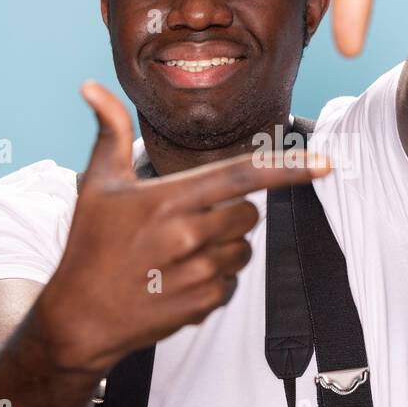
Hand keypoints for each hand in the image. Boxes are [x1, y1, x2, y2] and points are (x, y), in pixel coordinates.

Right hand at [34, 81, 330, 377]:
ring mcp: (196, 273)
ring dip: (222, 248)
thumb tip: (92, 87)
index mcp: (168, 199)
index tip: (328, 163)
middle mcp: (187, 235)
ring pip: (243, 250)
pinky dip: (212, 280)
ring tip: (178, 255)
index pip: (242, 176)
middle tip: (187, 224)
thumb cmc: (88, 245)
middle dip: (230, 215)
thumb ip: (110, 132)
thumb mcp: (97, 185)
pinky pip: (231, 284)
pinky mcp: (201, 305)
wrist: (79, 319)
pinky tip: (176, 281)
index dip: (289, 169)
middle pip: (248, 215)